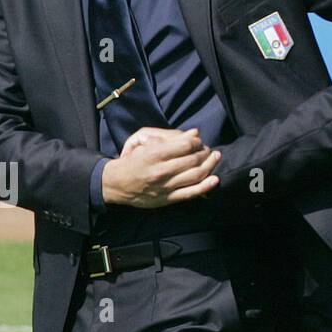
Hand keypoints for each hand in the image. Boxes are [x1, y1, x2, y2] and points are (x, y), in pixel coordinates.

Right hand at [102, 127, 221, 207]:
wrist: (117, 184)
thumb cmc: (132, 160)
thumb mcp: (143, 141)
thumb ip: (169, 136)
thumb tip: (194, 133)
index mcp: (153, 154)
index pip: (184, 145)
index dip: (196, 141)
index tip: (198, 140)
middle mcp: (161, 171)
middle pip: (193, 160)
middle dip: (204, 152)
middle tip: (207, 149)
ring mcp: (165, 186)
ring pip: (195, 175)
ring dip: (210, 165)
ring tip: (215, 158)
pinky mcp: (168, 199)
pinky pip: (191, 193)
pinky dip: (206, 186)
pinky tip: (215, 179)